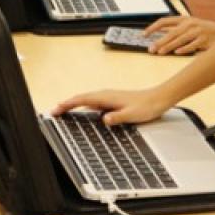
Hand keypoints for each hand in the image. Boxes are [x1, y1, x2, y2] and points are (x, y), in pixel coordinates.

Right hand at [51, 87, 170, 126]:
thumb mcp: (131, 114)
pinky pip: (93, 102)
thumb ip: (117, 117)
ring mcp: (109, 97)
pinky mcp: (113, 101)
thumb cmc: (147, 106)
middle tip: (55, 112)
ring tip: (64, 110)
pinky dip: (84, 105)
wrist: (159, 98)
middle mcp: (106, 95)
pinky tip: (84, 110)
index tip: (57, 109)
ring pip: (86, 100)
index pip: (82, 100)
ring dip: (74, 104)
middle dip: (67, 104)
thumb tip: (104, 120)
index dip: (68, 104)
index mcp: (107, 97)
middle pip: (81, 98)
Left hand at [143, 15, 214, 54]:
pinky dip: (184, 49)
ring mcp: (198, 31)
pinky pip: (192, 45)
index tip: (144, 34)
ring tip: (160, 52)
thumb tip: (159, 35)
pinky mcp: (205, 39)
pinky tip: (177, 52)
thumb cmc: (205, 31)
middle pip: (171, 32)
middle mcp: (190, 23)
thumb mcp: (190, 27)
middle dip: (159, 41)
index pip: (164, 21)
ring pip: (180, 39)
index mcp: (184, 19)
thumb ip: (176, 30)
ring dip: (169, 46)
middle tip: (151, 48)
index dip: (153, 27)